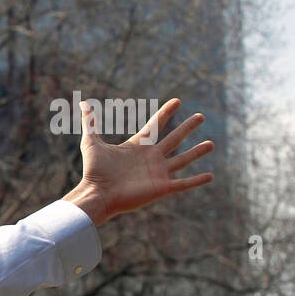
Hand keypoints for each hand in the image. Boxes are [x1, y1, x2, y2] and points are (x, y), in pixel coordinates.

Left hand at [63, 97, 214, 226]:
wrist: (97, 194)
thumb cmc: (93, 171)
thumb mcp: (91, 143)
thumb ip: (90, 123)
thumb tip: (83, 103)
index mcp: (137, 146)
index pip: (156, 125)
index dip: (166, 113)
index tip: (176, 101)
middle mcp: (151, 158)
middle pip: (174, 139)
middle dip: (187, 128)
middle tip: (201, 116)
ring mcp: (158, 173)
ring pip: (183, 159)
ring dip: (197, 152)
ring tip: (211, 143)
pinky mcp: (162, 188)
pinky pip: (184, 184)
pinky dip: (197, 180)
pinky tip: (210, 176)